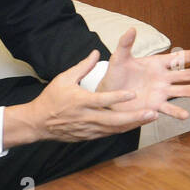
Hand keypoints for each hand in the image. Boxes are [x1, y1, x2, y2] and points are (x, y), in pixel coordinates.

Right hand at [4, 50, 152, 146]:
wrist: (38, 123)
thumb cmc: (51, 98)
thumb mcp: (64, 78)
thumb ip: (83, 66)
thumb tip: (97, 52)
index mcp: (80, 101)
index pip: (102, 100)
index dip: (118, 98)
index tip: (133, 94)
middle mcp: (87, 117)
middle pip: (114, 120)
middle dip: (134, 117)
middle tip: (152, 112)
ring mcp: (89, 129)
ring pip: (115, 129)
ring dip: (133, 124)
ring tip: (150, 117)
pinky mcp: (90, 136)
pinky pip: (110, 133)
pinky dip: (123, 129)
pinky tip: (136, 123)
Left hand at [96, 28, 189, 121]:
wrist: (109, 96)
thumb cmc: (115, 75)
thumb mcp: (119, 58)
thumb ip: (126, 44)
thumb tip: (131, 28)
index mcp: (156, 64)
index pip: (176, 58)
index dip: (188, 56)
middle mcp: (163, 78)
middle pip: (184, 75)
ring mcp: (161, 93)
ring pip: (181, 92)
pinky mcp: (155, 106)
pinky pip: (168, 109)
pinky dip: (177, 112)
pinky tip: (185, 115)